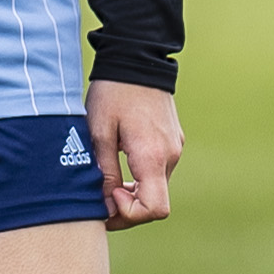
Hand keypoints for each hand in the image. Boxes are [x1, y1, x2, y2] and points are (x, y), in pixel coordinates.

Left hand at [86, 79, 180, 229]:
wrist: (136, 59)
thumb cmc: (113, 94)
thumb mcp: (99, 133)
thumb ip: (105, 171)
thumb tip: (107, 204)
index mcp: (153, 156)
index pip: (155, 209)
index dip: (129, 214)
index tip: (108, 197)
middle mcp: (170, 156)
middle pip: (155, 202)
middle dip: (126, 207)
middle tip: (98, 198)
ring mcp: (174, 148)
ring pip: (156, 187)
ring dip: (132, 193)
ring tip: (106, 180)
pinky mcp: (173, 141)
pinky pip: (158, 171)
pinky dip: (140, 178)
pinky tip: (119, 165)